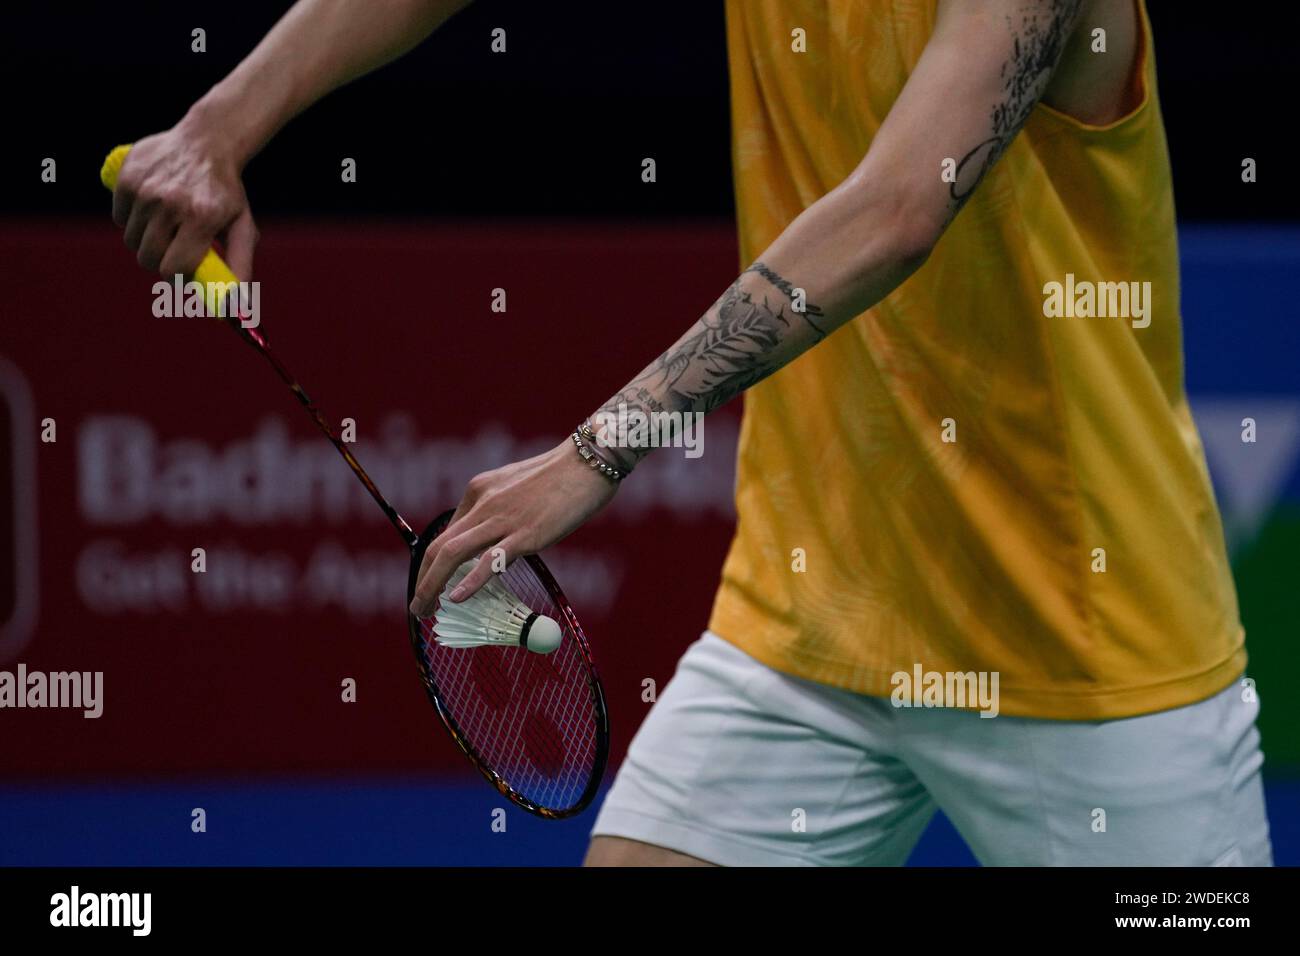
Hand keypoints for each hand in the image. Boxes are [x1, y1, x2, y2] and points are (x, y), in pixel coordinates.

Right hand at [111, 115, 257, 278]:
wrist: (207, 141)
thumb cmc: (225, 191)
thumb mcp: (241, 225)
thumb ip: (240, 263)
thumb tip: (239, 304)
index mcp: (201, 217)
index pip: (173, 268)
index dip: (176, 278)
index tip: (182, 273)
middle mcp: (170, 203)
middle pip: (148, 258)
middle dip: (160, 262)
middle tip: (173, 251)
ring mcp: (145, 189)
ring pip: (131, 240)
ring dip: (145, 241)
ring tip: (165, 227)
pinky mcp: (125, 178)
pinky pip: (119, 217)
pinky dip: (131, 220)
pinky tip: (150, 209)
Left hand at [409, 439, 618, 615]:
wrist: (588, 461)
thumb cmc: (562, 474)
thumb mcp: (518, 487)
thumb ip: (502, 511)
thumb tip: (497, 545)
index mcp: (479, 490)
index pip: (447, 534)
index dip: (434, 565)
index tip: (432, 586)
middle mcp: (483, 503)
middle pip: (439, 547)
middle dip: (424, 581)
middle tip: (419, 607)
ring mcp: (502, 519)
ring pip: (452, 554)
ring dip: (432, 586)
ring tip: (424, 610)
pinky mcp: (525, 534)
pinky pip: (490, 560)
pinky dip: (469, 581)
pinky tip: (456, 598)